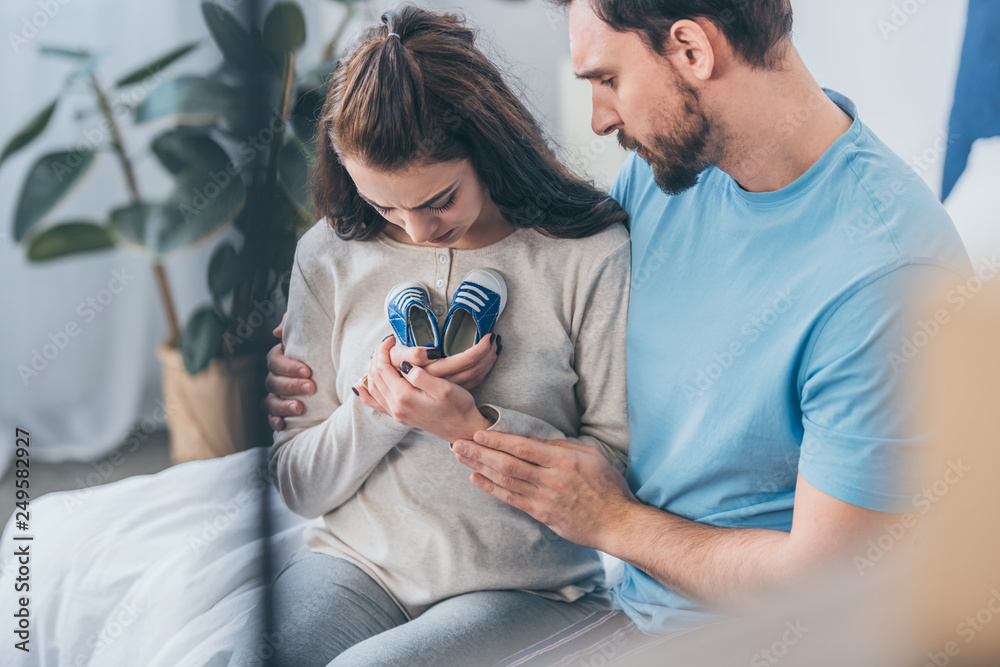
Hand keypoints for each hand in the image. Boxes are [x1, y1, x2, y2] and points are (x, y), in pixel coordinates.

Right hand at [262, 313, 314, 430]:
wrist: (339, 376)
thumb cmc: (325, 351)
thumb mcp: (317, 335)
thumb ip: (298, 327)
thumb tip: (277, 332)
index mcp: (282, 358)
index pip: (274, 360)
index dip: (288, 366)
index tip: (308, 371)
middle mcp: (276, 377)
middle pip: (272, 381)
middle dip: (291, 385)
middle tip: (311, 387)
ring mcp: (277, 395)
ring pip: (270, 400)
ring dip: (282, 405)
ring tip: (299, 408)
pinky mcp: (282, 412)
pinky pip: (271, 417)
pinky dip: (275, 421)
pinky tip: (283, 424)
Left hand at [355, 337, 491, 441]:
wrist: (463, 430)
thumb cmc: (458, 407)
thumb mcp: (443, 388)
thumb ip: (420, 375)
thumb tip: (403, 364)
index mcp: (404, 397)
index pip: (384, 368)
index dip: (384, 350)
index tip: (391, 338)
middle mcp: (396, 407)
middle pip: (376, 376)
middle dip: (377, 357)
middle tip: (386, 343)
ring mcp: (397, 413)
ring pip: (374, 388)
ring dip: (373, 370)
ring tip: (379, 356)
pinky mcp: (401, 416)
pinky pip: (376, 404)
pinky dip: (366, 394)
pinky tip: (359, 389)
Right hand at [388, 333, 500, 390]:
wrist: (393, 387)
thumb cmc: (393, 367)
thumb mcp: (397, 358)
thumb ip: (412, 354)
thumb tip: (430, 353)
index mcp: (432, 374)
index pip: (464, 361)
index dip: (479, 349)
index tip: (487, 336)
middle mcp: (443, 384)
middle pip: (475, 369)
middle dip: (488, 353)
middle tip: (495, 338)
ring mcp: (448, 389)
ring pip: (477, 376)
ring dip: (489, 359)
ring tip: (495, 344)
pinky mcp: (450, 390)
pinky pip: (474, 381)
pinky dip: (484, 368)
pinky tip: (489, 359)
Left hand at [450, 431, 636, 550]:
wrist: (617, 523)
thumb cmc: (607, 487)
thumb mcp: (592, 456)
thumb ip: (563, 447)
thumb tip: (536, 442)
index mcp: (563, 461)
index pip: (524, 447)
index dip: (499, 440)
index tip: (479, 433)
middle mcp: (550, 479)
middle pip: (508, 463)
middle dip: (480, 452)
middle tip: (457, 444)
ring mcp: (544, 499)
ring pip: (505, 481)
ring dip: (480, 468)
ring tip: (461, 458)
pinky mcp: (541, 514)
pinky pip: (511, 500)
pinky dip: (492, 489)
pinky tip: (477, 480)